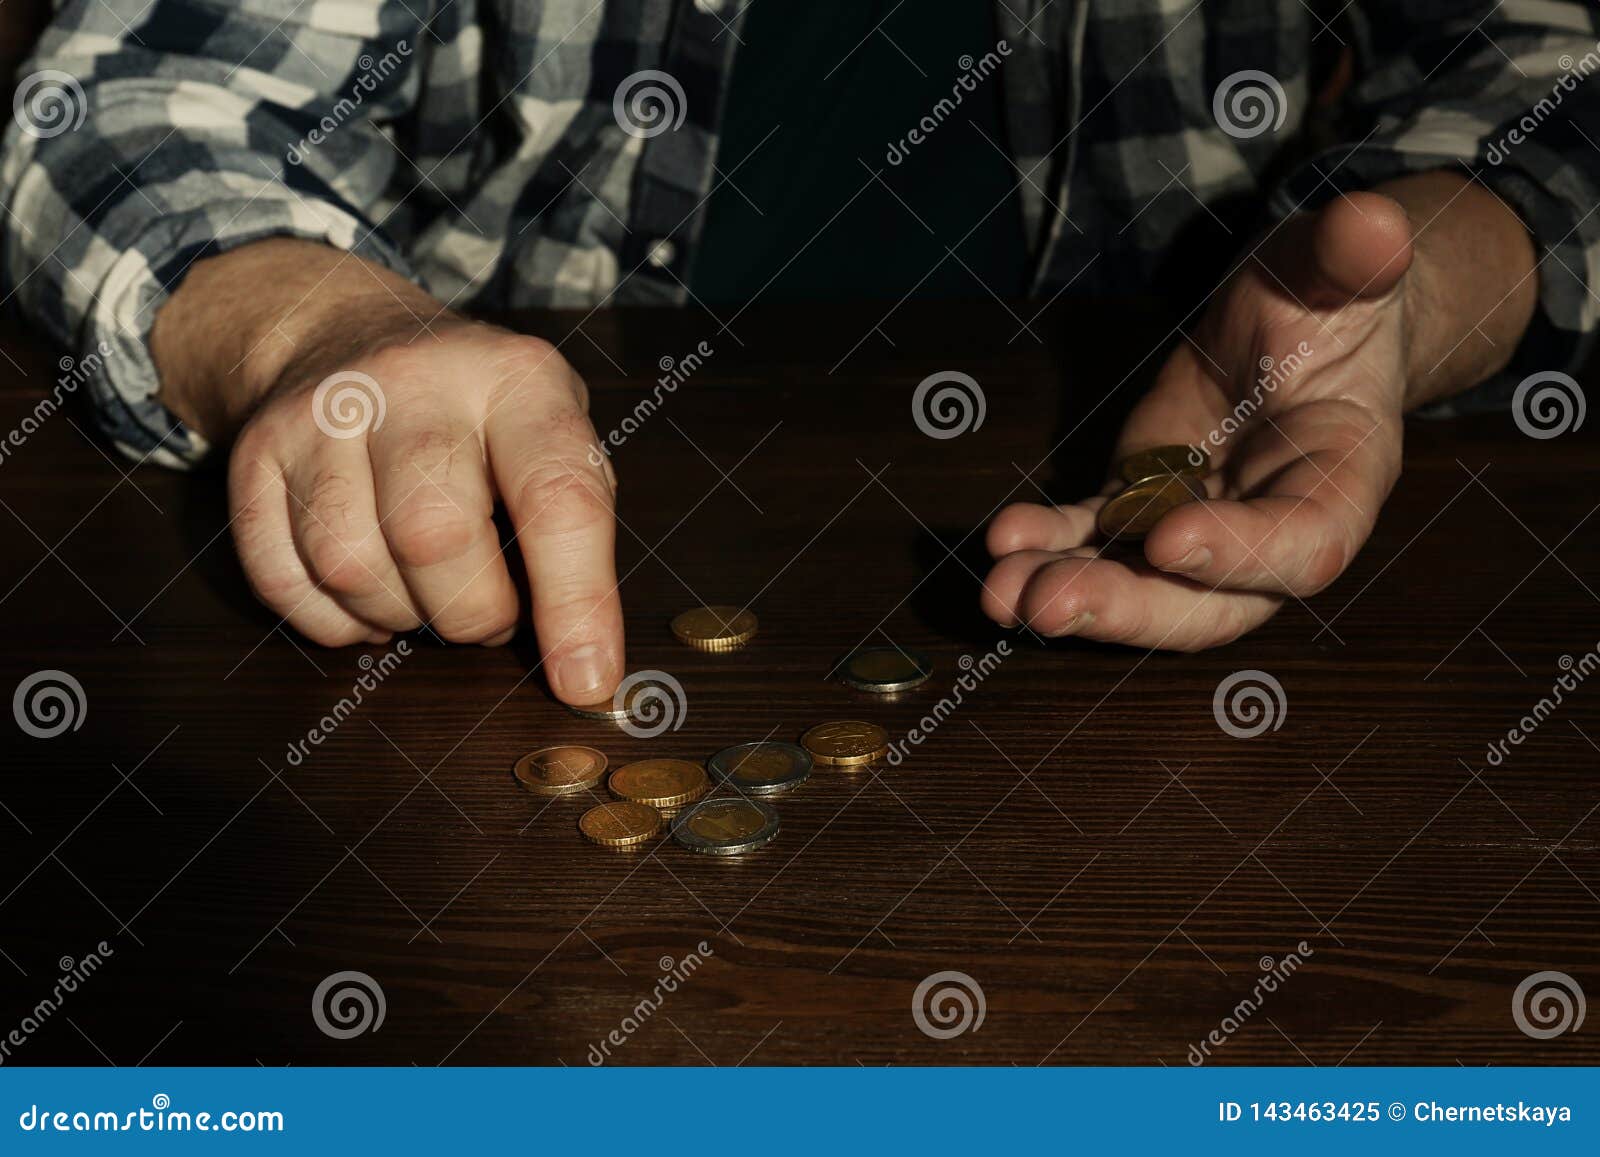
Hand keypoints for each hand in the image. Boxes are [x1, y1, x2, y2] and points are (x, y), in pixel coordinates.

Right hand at [152, 241, 623, 703]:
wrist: (350, 334)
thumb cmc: (480, 415)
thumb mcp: (553, 434)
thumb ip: (574, 528)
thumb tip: (581, 656)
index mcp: (516, 380)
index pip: (556, 498)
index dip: (576, 601)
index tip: (585, 681)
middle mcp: (414, 383)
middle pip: (433, 536)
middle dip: (471, 613)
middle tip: (490, 613)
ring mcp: (322, 413)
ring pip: (349, 566)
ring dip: (399, 617)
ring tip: (426, 593)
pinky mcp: (254, 454)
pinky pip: (282, 582)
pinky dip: (334, 622)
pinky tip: (368, 597)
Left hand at [982, 192, 1418, 648]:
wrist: (1291, 321)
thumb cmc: (1329, 299)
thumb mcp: (1339, 267)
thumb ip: (1353, 257)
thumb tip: (1370, 223)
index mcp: (1340, 481)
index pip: (1304, 544)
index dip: (1239, 554)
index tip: (1165, 539)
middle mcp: (1269, 528)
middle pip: (1207, 604)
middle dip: (1128, 607)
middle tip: (1050, 604)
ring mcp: (1199, 526)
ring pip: (1141, 586)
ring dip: (1071, 594)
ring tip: (1001, 594)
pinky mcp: (1142, 505)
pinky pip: (1093, 539)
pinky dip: (1048, 544)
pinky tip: (1003, 539)